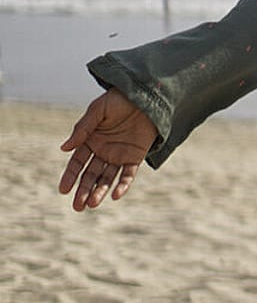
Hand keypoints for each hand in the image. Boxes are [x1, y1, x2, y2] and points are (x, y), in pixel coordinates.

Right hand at [59, 88, 157, 210]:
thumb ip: (83, 129)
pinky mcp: (135, 157)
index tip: (63, 190)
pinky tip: (116, 195)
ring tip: (92, 204)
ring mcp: (119, 155)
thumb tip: (64, 148)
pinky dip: (123, 185)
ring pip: (107, 178)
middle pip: (91, 175)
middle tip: (77, 206)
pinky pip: (128, 174)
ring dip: (100, 191)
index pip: (77, 162)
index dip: (70, 176)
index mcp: (90, 140)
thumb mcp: (98, 110)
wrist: (146, 95)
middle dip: (83, 190)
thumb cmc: (119, 100)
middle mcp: (103, 151)